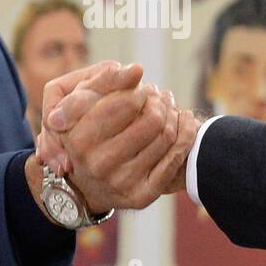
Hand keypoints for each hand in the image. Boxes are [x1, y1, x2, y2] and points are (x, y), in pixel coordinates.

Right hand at [36, 61, 195, 210]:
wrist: (87, 184)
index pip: (125, 102)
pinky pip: (174, 158)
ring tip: (168, 106)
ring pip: (166, 136)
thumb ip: (105, 80)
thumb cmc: (87, 131)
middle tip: (158, 96)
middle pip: (151, 118)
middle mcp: (97, 163)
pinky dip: (186, 134)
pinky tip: (184, 120)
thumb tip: (137, 69)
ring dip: (173, 114)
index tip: (141, 88)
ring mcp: (120, 182)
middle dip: (159, 102)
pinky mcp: (140, 196)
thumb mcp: (83, 102)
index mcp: (79, 138)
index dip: (140, 90)